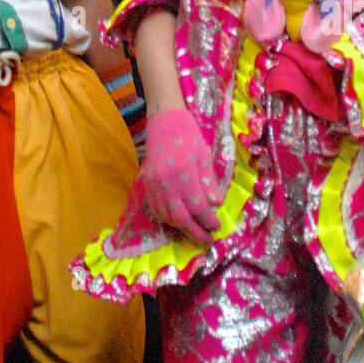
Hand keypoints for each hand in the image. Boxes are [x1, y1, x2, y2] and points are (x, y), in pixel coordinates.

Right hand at [142, 107, 223, 243]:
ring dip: (182, 228)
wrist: (164, 123)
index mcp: (184, 173)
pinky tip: (178, 220)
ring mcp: (154, 184)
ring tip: (195, 231)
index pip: (198, 207)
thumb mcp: (204, 157)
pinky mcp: (147, 185)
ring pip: (167, 216)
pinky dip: (168, 219)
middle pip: (181, 217)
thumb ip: (209, 182)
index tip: (217, 226)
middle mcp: (166, 182)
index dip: (209, 220)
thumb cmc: (188, 137)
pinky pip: (156, 209)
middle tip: (207, 239)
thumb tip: (216, 204)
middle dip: (196, 232)